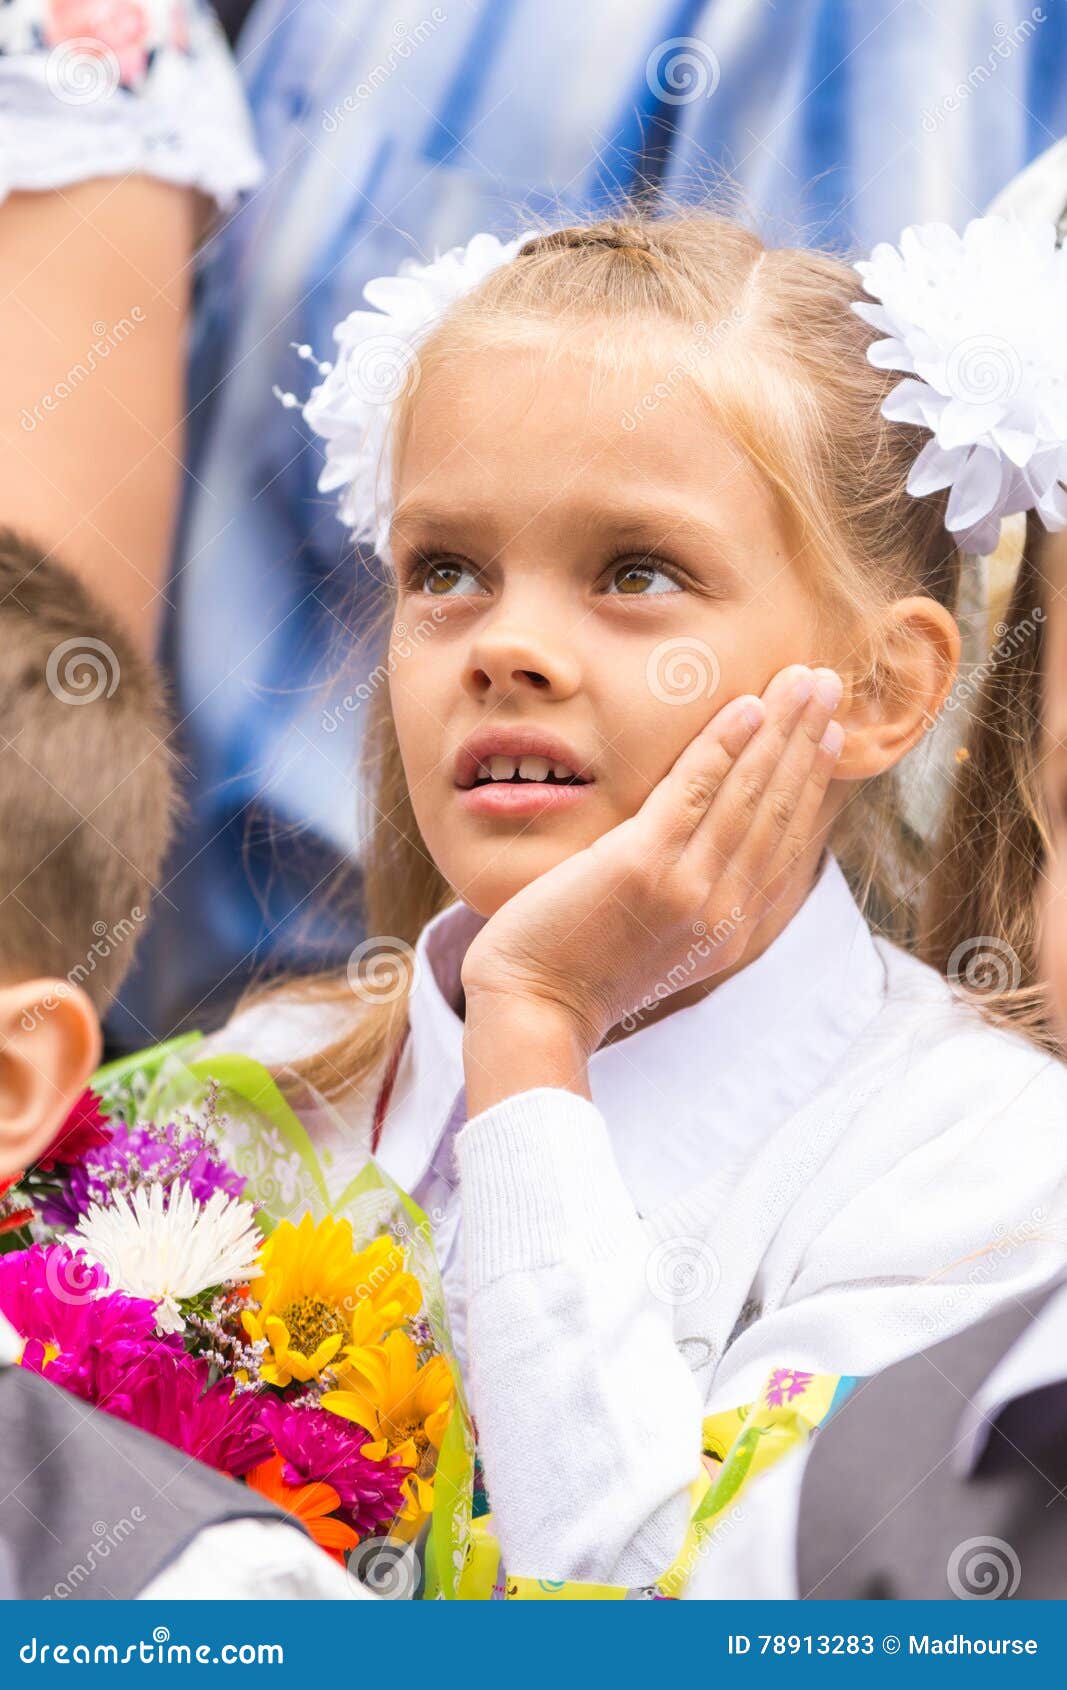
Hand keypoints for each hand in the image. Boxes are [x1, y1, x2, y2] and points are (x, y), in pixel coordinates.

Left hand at [460, 664, 843, 1110]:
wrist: (532, 1011)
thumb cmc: (572, 974)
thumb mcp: (649, 942)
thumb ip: (681, 901)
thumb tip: (689, 857)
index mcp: (728, 929)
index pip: (782, 843)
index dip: (808, 784)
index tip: (825, 736)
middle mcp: (722, 910)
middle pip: (778, 810)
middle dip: (807, 741)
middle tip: (829, 684)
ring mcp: (688, 889)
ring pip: (749, 794)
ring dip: (783, 729)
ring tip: (808, 679)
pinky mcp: (643, 867)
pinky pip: (695, 792)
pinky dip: (725, 746)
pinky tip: (749, 705)